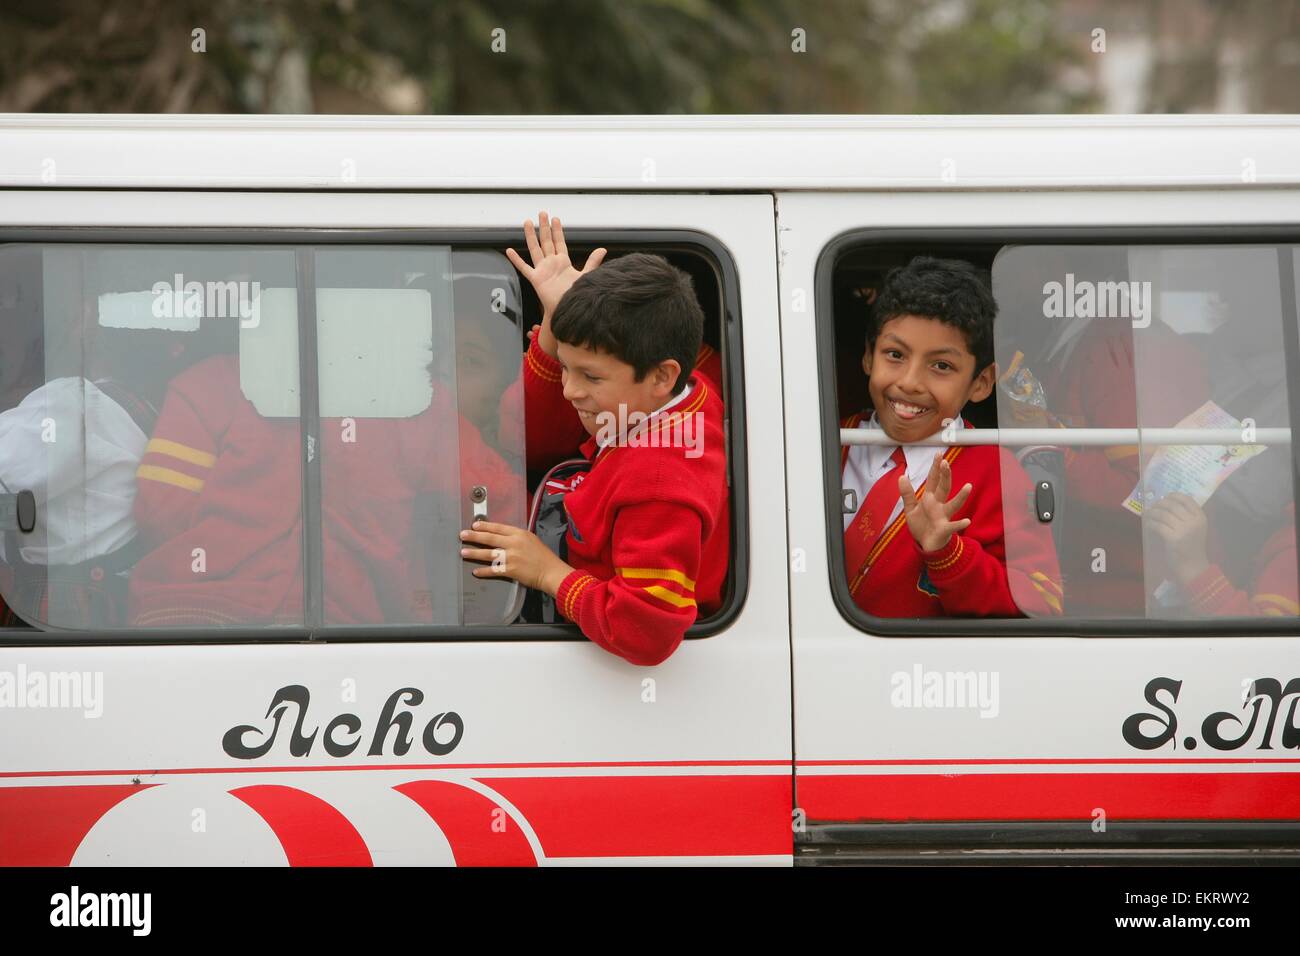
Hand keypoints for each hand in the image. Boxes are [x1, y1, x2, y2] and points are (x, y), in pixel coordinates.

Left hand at [460, 519, 573, 594]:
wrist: (551, 571)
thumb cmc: (544, 557)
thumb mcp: (531, 540)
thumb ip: (517, 537)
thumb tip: (503, 537)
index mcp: (519, 534)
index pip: (498, 527)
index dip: (485, 526)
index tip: (474, 525)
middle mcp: (514, 543)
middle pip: (489, 538)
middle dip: (474, 536)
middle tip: (462, 535)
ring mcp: (511, 557)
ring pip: (488, 554)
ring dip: (474, 553)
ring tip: (463, 552)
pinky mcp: (510, 570)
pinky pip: (493, 570)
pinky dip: (483, 571)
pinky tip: (475, 571)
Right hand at [505, 211, 606, 357]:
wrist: (568, 310)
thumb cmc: (576, 296)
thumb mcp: (586, 276)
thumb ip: (593, 262)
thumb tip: (603, 250)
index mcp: (563, 263)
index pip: (559, 242)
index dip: (557, 231)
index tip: (555, 219)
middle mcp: (552, 264)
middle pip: (546, 241)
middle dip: (544, 227)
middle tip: (542, 213)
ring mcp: (542, 270)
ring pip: (535, 249)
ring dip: (531, 236)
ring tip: (528, 222)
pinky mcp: (535, 279)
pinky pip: (524, 267)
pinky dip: (516, 259)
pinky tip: (510, 251)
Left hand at [900, 455, 972, 553]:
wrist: (926, 544)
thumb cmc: (921, 524)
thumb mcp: (910, 508)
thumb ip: (907, 493)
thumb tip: (902, 476)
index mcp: (930, 498)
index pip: (933, 480)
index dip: (935, 468)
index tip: (938, 454)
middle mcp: (939, 505)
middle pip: (943, 488)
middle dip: (945, 476)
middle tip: (945, 463)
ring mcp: (943, 516)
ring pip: (953, 504)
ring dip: (961, 496)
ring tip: (968, 486)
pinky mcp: (945, 529)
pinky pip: (953, 526)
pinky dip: (960, 524)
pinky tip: (967, 521)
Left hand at [1144, 491, 1209, 585]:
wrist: (1193, 566)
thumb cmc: (1191, 547)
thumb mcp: (1194, 528)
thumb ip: (1186, 516)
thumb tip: (1165, 502)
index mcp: (1200, 517)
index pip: (1186, 499)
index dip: (1172, 496)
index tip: (1164, 498)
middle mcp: (1193, 521)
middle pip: (1171, 505)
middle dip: (1158, 505)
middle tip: (1151, 508)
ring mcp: (1184, 530)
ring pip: (1162, 514)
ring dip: (1152, 513)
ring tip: (1147, 515)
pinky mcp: (1173, 538)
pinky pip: (1157, 525)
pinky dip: (1150, 523)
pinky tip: (1148, 525)